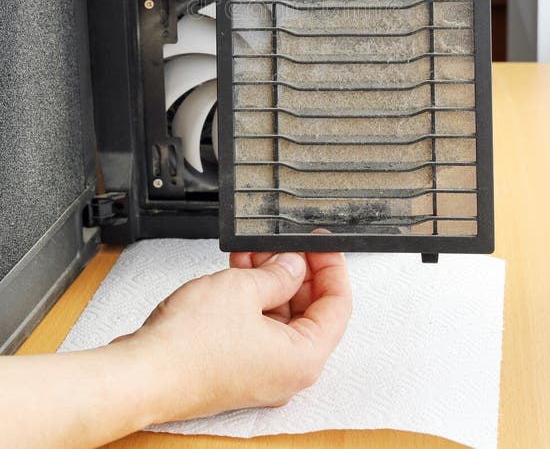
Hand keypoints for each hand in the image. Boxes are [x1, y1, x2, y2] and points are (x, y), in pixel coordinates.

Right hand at [0, 250, 350, 448]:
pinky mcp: (234, 368)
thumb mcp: (244, 289)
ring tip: (256, 249)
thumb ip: (278, 273)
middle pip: (310, 311)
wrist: (141, 376)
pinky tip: (240, 270)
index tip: (321, 244)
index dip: (332, 267)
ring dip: (270, 280)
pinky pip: (255, 326)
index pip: (338, 306)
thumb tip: (293, 265)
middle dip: (298, 271)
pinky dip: (251, 298)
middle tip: (286, 243)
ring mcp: (259, 372)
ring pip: (279, 317)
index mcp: (303, 358)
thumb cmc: (188, 347)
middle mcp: (286, 372)